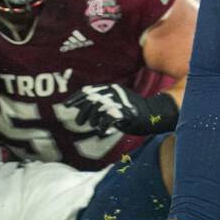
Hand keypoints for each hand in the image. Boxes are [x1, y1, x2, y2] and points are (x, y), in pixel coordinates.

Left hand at [64, 84, 178, 135]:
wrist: (153, 114)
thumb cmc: (130, 111)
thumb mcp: (113, 102)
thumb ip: (98, 101)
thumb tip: (77, 103)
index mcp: (111, 88)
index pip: (88, 90)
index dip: (76, 98)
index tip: (66, 105)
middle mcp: (114, 92)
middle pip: (91, 101)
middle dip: (83, 113)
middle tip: (81, 123)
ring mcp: (120, 101)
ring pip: (97, 110)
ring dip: (93, 121)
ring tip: (95, 126)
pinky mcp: (125, 112)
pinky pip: (107, 120)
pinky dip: (102, 127)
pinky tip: (102, 132)